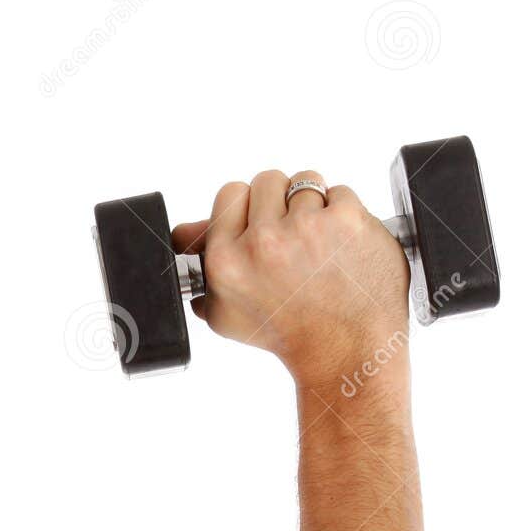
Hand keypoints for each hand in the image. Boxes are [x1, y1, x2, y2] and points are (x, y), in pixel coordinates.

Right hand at [171, 170, 409, 389]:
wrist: (346, 350)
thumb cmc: (290, 333)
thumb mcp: (228, 312)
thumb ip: (201, 270)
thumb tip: (184, 234)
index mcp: (227, 260)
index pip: (231, 194)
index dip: (248, 207)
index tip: (261, 224)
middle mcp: (263, 241)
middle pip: (267, 180)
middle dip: (280, 202)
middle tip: (293, 236)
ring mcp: (307, 227)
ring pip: (306, 180)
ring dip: (313, 205)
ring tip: (320, 242)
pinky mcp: (347, 219)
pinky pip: (341, 191)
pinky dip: (344, 213)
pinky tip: (343, 244)